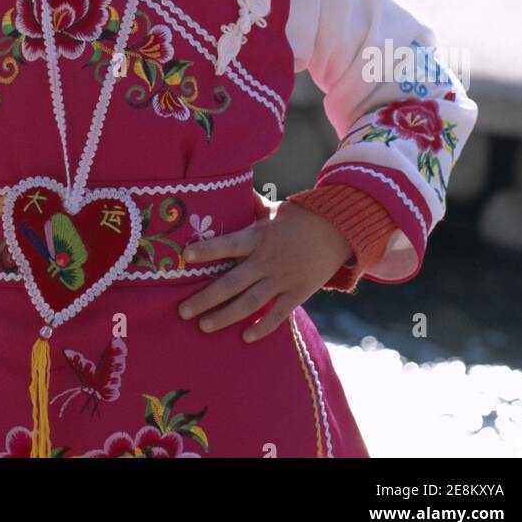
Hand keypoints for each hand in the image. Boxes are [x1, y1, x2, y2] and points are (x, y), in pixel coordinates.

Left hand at [177, 194, 354, 342]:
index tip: (186, 256)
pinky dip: (263, 326)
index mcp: (259, 236)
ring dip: (226, 316)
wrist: (338, 230)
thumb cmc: (299, 218)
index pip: (228, 244)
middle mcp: (267, 260)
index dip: (208, 250)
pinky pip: (278, 314)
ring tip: (204, 326)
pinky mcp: (298, 293)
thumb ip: (250, 205)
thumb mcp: (273, 209)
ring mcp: (282, 278)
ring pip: (250, 302)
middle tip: (183, 311)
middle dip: (206, 298)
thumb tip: (228, 185)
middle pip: (232, 282)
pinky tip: (246, 336)